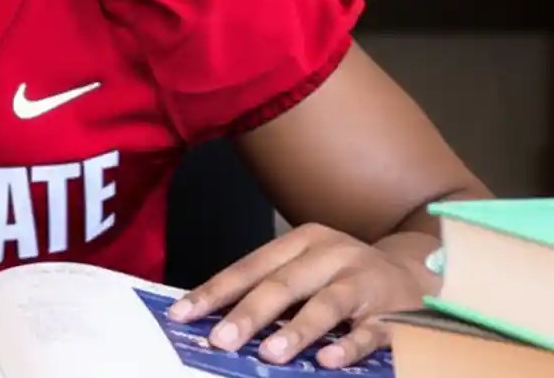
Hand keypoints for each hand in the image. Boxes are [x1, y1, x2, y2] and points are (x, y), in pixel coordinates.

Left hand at [166, 223, 432, 367]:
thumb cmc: (346, 277)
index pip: (250, 267)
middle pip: (283, 284)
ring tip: (270, 353)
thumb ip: (270, 289)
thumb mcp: (307, 270)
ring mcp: (364, 281)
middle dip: (248, 313)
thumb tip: (216, 318)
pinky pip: (371, 331)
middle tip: (219, 339)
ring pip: (326, 305)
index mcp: (301, 243)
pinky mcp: (395, 311)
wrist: (422, 273)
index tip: (182, 314)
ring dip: (297, 330)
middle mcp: (330, 255)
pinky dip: (350, 346)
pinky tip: (328, 360)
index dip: (215, 291)